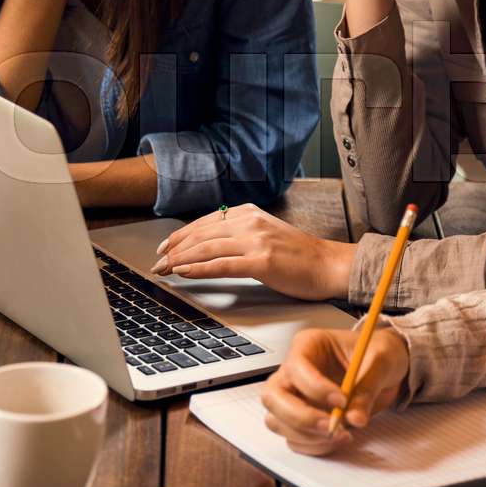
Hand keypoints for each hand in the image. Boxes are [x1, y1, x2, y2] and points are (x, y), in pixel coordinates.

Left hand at [151, 204, 353, 300]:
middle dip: (173, 249)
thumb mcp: (265, 233)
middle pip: (200, 234)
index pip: (204, 222)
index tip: (164, 248)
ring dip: (179, 260)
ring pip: (206, 248)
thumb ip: (240, 234)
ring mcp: (255, 240)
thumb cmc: (299, 256)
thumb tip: (209, 243)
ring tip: (164, 269)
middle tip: (156, 263)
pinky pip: (221, 265)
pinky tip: (183, 273)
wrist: (328, 265)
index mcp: (248, 213)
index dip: (180, 236)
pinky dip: (198, 269)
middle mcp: (249, 222)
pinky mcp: (261, 261)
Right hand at [261, 326, 409, 453]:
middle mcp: (294, 371)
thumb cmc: (377, 354)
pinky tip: (338, 439)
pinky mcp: (302, 418)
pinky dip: (313, 446)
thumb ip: (367, 389)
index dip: (315, 388)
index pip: (296, 367)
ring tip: (342, 434)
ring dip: (306, 435)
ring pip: (276, 421)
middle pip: (273, 397)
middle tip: (331, 426)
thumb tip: (355, 418)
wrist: (383, 368)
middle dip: (300, 417)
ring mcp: (294, 396)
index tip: (342, 400)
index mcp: (308, 345)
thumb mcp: (381, 362)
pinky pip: (293, 438)